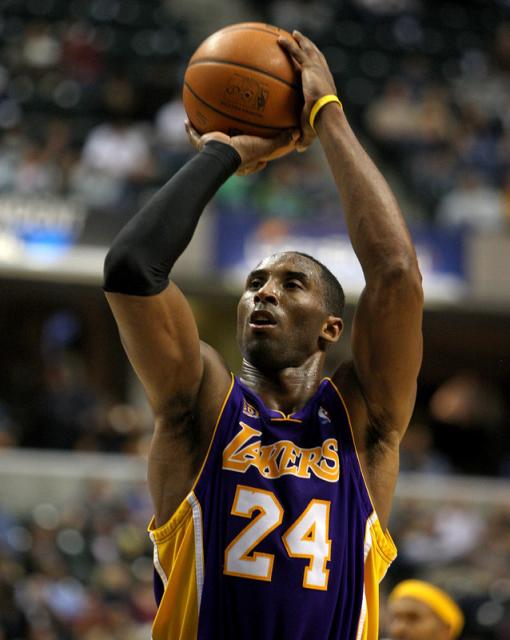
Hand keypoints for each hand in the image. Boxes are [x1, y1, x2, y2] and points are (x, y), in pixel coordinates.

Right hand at [185, 121, 299, 175]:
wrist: (222, 154)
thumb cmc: (244, 153)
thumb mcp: (265, 146)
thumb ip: (281, 140)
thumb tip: (297, 133)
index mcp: (243, 163)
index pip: (254, 165)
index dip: (259, 163)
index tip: (265, 160)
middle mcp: (228, 158)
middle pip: (230, 152)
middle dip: (233, 147)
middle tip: (238, 139)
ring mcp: (213, 152)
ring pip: (210, 144)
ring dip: (208, 137)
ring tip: (208, 125)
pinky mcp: (202, 145)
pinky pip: (193, 135)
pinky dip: (189, 128)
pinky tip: (186, 118)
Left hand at [278, 31, 337, 148]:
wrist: (324, 114)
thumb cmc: (319, 124)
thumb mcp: (309, 131)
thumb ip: (303, 138)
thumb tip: (298, 150)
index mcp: (324, 87)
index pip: (320, 75)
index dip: (317, 68)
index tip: (310, 65)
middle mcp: (323, 75)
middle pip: (317, 58)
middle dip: (310, 49)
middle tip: (303, 42)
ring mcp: (317, 70)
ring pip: (309, 51)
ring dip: (302, 41)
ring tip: (294, 34)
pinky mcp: (310, 67)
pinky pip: (297, 52)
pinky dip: (289, 45)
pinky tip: (280, 39)